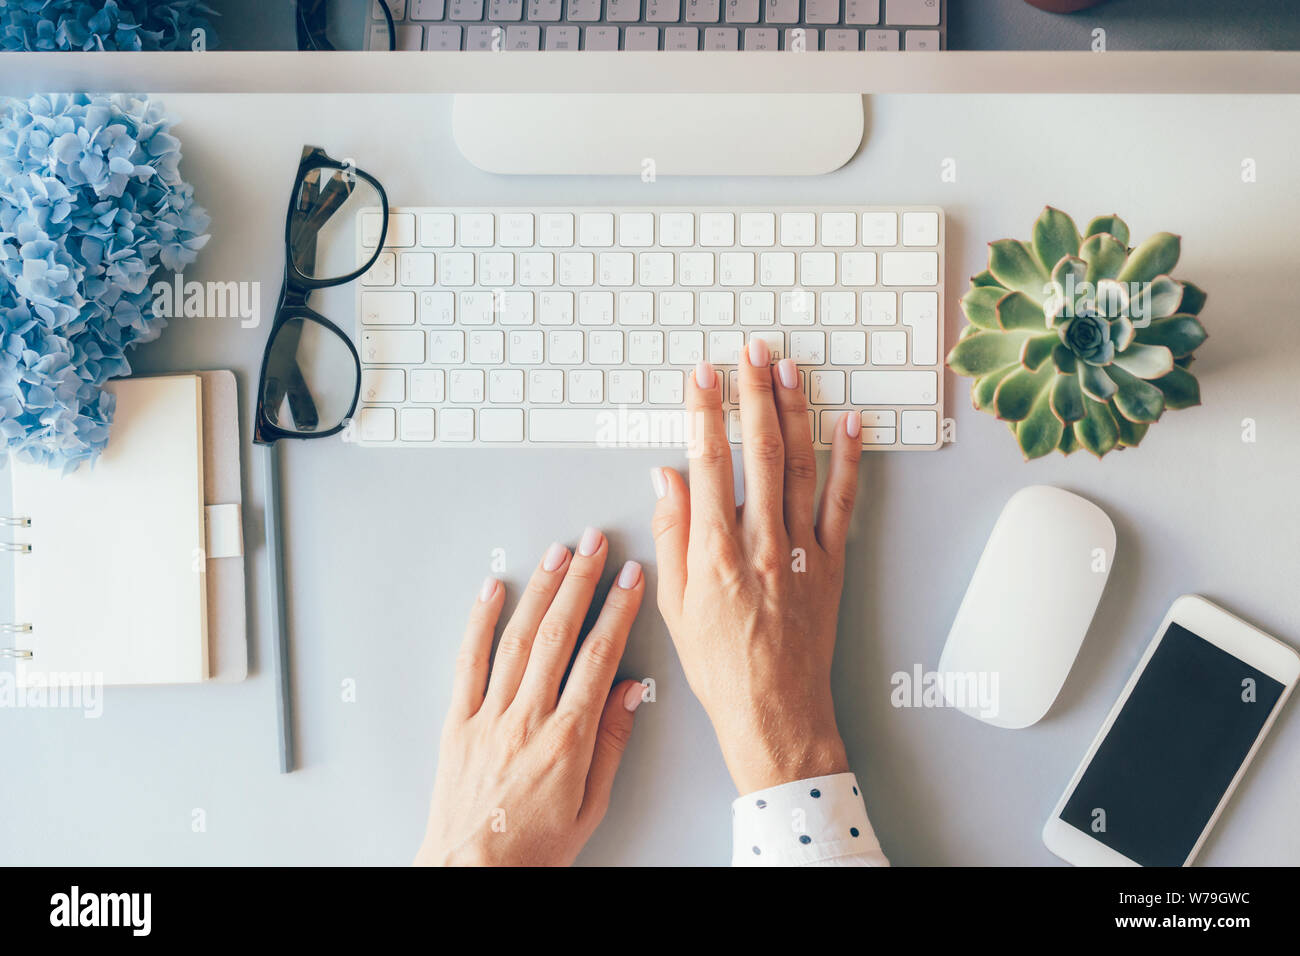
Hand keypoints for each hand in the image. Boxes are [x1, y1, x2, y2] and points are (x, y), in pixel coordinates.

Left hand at [416, 529, 646, 866]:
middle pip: (558, 633)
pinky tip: (493, 589)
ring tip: (556, 553)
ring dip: (539, 589)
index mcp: (567, 739)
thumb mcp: (590, 806)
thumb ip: (612, 742)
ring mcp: (488, 716)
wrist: (470, 874)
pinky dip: (479, 621)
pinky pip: (468, 661)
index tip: (629, 578)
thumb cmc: (531, 849)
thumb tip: (629, 690)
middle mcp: (526, 719)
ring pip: (517, 638)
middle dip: (580, 580)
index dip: (617, 609)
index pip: (599, 656)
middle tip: (595, 544)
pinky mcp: (457, 722)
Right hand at [650, 340, 862, 794]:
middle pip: (760, 450)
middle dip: (754, 392)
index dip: (704, 411)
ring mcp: (802, 550)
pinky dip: (849, 460)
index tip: (702, 376)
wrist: (774, 712)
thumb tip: (667, 478)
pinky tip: (849, 423)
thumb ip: (671, 533)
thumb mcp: (674, 603)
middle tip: (751, 352)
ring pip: (801, 465)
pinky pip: (844, 502)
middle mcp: (761, 542)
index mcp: (715, 551)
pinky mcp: (832, 563)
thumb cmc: (720, 666)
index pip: (707, 461)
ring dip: (796, 410)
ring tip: (789, 369)